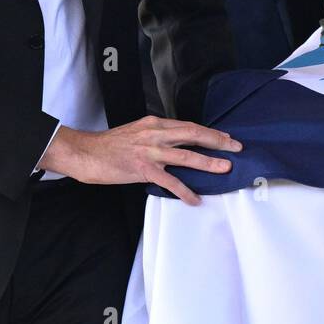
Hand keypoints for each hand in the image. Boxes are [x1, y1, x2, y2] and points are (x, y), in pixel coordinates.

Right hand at [39, 117, 241, 205]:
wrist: (86, 153)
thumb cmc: (110, 145)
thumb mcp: (136, 132)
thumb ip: (156, 135)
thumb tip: (177, 143)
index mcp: (154, 124)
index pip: (188, 125)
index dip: (209, 131)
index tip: (225, 137)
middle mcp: (155, 134)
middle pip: (193, 134)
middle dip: (217, 141)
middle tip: (236, 147)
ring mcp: (150, 151)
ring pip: (186, 155)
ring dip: (208, 162)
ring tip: (225, 168)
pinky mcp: (143, 169)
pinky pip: (169, 181)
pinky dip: (184, 190)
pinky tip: (194, 199)